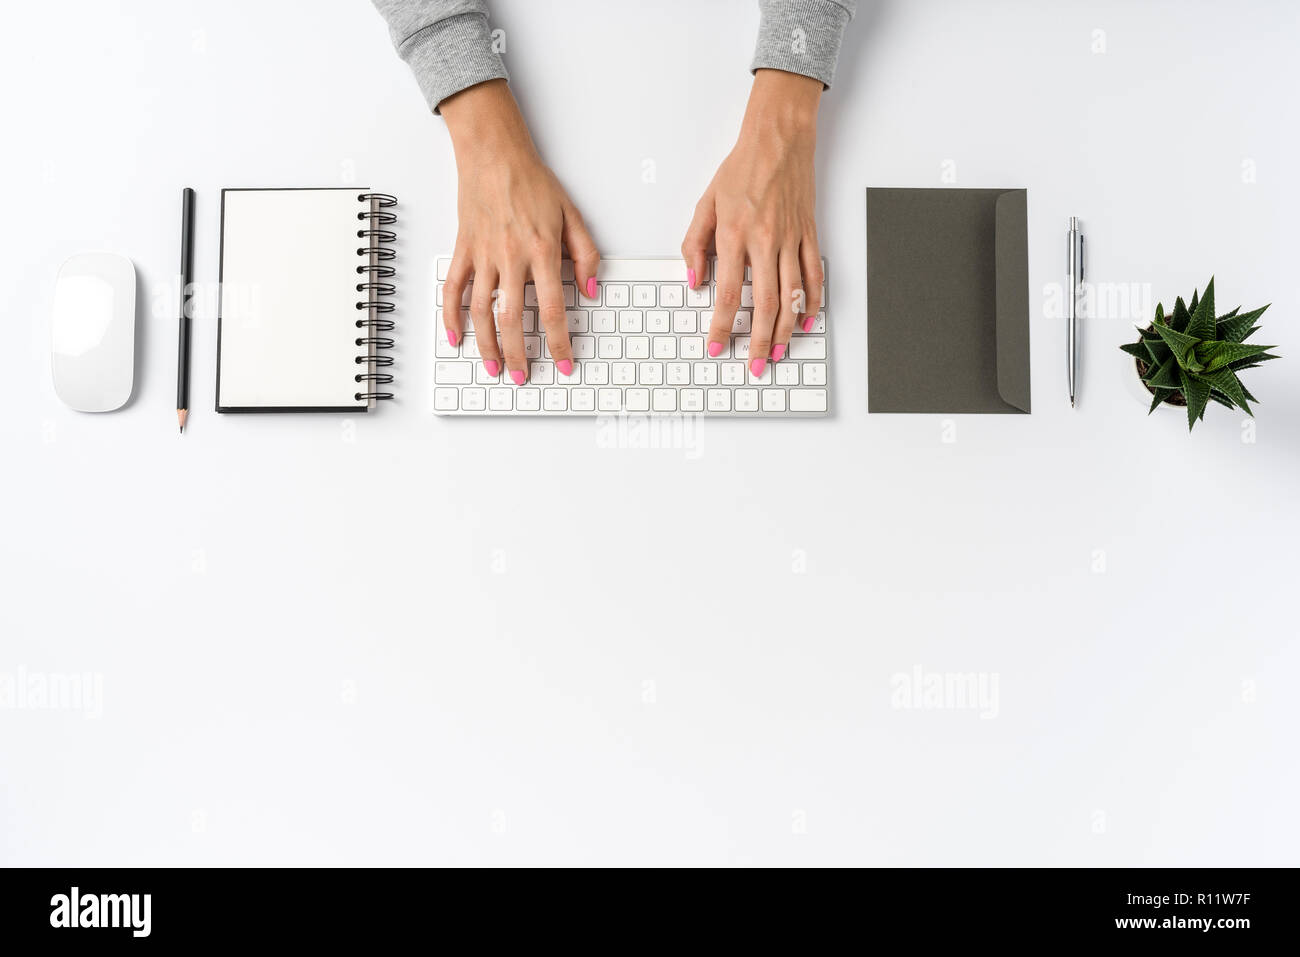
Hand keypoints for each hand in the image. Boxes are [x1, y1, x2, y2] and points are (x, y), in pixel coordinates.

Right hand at [440, 80, 598, 382]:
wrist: (493, 153)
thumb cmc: (532, 181)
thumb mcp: (572, 214)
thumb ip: (585, 254)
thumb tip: (590, 289)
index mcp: (541, 251)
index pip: (552, 309)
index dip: (559, 342)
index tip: (564, 363)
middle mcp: (510, 257)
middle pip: (512, 319)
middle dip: (518, 354)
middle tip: (523, 376)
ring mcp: (483, 255)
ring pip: (481, 311)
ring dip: (486, 344)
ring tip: (493, 367)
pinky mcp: (463, 249)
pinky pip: (453, 288)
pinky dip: (451, 315)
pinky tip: (456, 337)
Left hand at [682, 69, 823, 376]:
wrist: (778, 140)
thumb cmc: (742, 168)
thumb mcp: (706, 204)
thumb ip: (695, 244)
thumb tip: (694, 279)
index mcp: (736, 236)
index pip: (726, 294)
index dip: (721, 326)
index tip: (717, 346)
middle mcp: (765, 242)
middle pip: (764, 305)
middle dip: (759, 342)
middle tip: (755, 366)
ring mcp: (791, 240)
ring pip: (792, 297)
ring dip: (786, 330)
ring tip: (780, 352)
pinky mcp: (809, 235)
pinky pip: (814, 275)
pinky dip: (814, 302)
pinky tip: (808, 320)